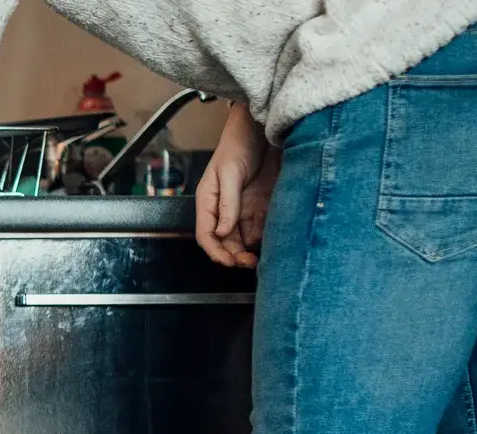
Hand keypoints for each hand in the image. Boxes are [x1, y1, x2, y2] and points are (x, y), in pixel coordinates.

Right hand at [196, 105, 279, 268]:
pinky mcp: (260, 205)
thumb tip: (223, 232)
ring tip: (258, 258)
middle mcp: (223, 208)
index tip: (229, 262)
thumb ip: (227, 203)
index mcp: (208, 201)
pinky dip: (263, 238)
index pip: (206, 235)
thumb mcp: (230, 172)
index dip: (216, 252)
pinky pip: (260, 228)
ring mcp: (242, 208)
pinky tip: (270, 243)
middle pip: (224, 242)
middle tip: (248, 263)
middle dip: (234, 255)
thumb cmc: (238, 142)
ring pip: (242, 239)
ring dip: (248, 251)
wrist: (262, 127)